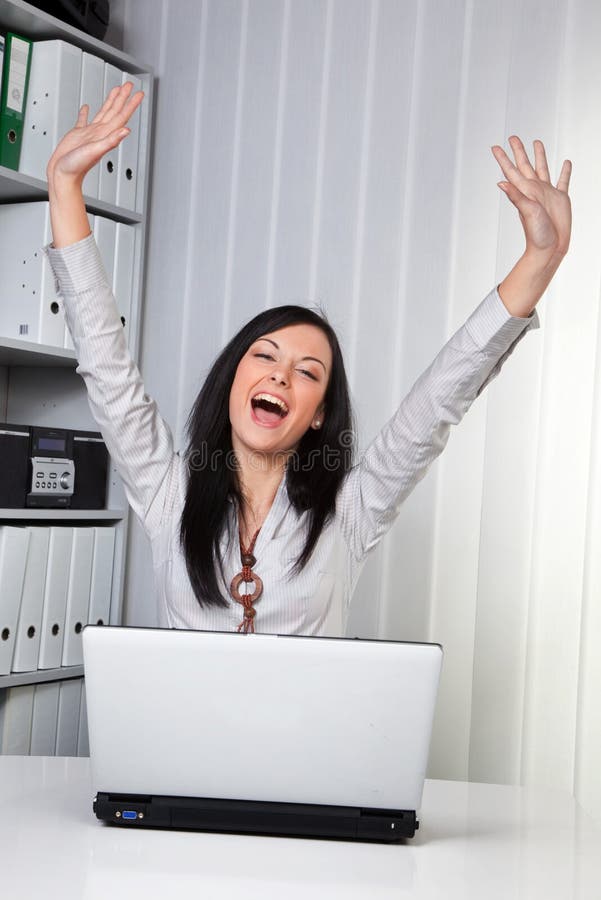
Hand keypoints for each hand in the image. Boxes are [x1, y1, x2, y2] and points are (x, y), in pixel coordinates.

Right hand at [46, 82, 143, 185]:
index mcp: (105, 135)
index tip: (139, 93)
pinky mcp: (78, 135)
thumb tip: (126, 131)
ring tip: (115, 90)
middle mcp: (100, 133)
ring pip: (103, 113)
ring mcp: (89, 133)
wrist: (63, 175)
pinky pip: (83, 120)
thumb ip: (111, 141)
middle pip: (114, 111)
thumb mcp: (95, 151)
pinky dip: (86, 113)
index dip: (130, 104)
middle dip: (122, 98)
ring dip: (110, 102)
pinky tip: (87, 108)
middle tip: (130, 85)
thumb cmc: (77, 167)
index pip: (121, 116)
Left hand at [492, 136, 571, 259]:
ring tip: (537, 142)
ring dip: (539, 156)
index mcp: (525, 191)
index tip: (495, 147)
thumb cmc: (537, 234)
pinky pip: (562, 181)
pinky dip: (564, 172)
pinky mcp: (561, 199)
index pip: (511, 170)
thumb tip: (501, 182)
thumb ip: (516, 196)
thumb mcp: (526, 211)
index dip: (503, 158)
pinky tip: (565, 163)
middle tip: (513, 137)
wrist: (550, 248)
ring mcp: (547, 193)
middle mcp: (534, 189)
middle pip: (525, 165)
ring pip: (543, 168)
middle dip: (519, 151)